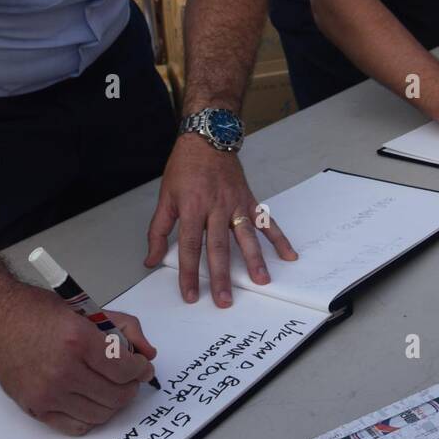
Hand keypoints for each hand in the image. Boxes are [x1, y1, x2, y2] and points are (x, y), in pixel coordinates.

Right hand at [0, 285, 156, 435]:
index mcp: (78, 340)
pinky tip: (92, 401)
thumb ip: (124, 327)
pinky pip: (75, 426)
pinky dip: (91, 417)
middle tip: (130, 378)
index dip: (141, 369)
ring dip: (114, 403)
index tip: (142, 366)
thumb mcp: (87, 309)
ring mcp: (48, 393)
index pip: (125, 369)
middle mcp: (63, 370)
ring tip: (112, 388)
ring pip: (100, 414)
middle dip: (131, 387)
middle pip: (117, 395)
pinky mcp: (36, 407)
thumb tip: (148, 352)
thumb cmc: (37, 311)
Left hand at [144, 135, 297, 305]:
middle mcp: (215, 207)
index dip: (189, 272)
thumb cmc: (185, 167)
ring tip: (261, 280)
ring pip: (245, 235)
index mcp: (192, 207)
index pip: (189, 246)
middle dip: (222, 275)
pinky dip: (278, 238)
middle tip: (225, 299)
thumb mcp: (166, 196)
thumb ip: (158, 230)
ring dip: (254, 260)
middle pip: (218, 246)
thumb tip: (150, 259)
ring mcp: (235, 203)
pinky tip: (287, 255)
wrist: (208, 138)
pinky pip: (265, 221)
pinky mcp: (249, 199)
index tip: (191, 294)